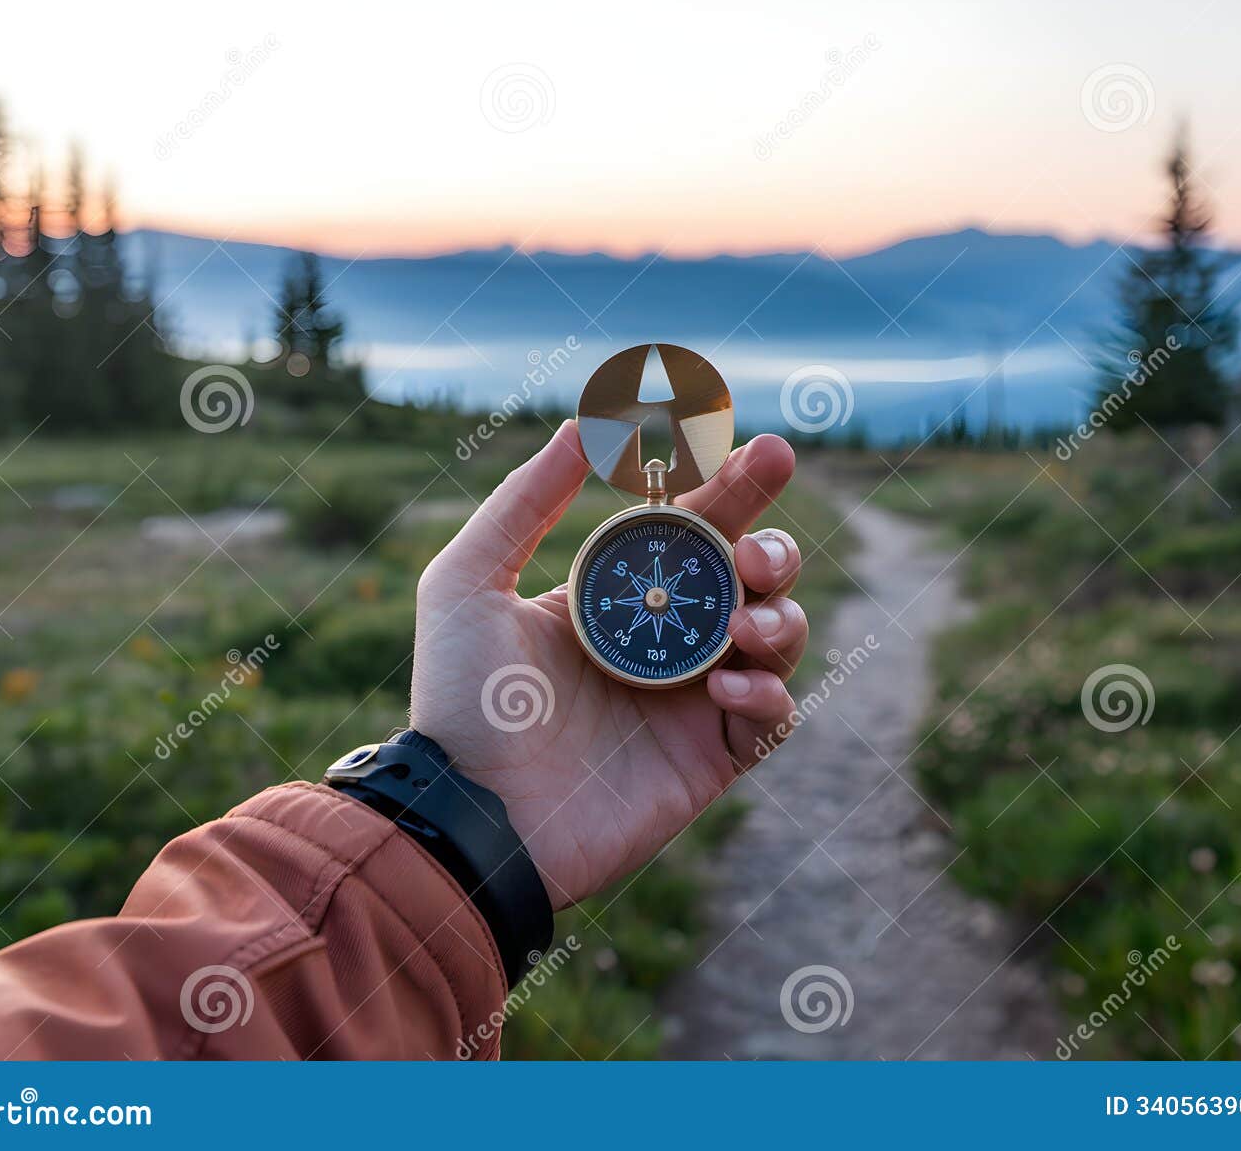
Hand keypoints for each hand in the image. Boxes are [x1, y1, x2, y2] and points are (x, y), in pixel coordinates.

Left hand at [409, 420, 806, 908]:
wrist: (473, 815)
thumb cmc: (461, 701)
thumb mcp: (468, 583)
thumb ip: (525, 501)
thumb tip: (585, 425)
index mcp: (618, 592)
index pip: (694, 526)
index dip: (737, 486)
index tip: (767, 449)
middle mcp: (664, 640)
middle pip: (751, 578)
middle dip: (775, 551)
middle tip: (758, 554)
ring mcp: (690, 702)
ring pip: (778, 641)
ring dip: (780, 619)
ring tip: (747, 623)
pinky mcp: (709, 761)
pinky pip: (770, 719)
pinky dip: (767, 695)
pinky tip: (726, 687)